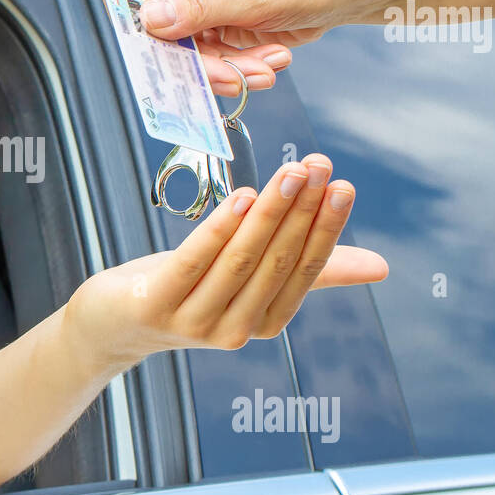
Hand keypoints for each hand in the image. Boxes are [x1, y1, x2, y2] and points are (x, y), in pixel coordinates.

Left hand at [64, 152, 387, 369]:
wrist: (112, 322)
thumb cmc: (187, 289)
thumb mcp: (248, 277)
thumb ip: (307, 270)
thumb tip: (381, 268)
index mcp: (262, 322)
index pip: (303, 272)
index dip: (326, 230)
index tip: (342, 185)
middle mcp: (234, 329)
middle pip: (275, 262)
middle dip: (302, 211)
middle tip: (320, 165)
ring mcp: (194, 321)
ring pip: (240, 260)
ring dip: (269, 213)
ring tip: (290, 171)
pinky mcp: (156, 305)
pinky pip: (194, 261)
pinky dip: (219, 229)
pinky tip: (241, 195)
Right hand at [95, 0, 377, 94]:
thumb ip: (198, 8)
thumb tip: (147, 20)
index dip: (128, 16)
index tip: (158, 44)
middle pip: (148, 31)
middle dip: (188, 60)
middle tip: (229, 72)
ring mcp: (195, 4)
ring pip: (176, 55)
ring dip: (219, 71)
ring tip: (261, 68)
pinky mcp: (211, 28)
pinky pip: (203, 63)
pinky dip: (233, 71)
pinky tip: (265, 62)